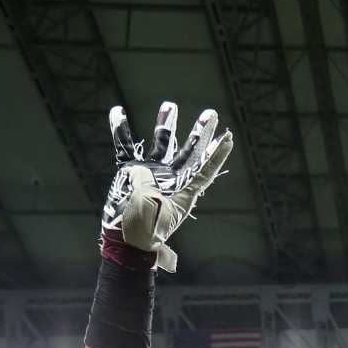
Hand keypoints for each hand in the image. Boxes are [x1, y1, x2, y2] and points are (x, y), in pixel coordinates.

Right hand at [101, 99, 233, 272]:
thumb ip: (147, 182)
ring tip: (170, 105)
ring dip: (165, 125)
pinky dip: (120, 131)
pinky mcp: (130, 174)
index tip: (229, 137)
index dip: (216, 154)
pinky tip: (118, 112)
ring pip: (162, 145)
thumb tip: (140, 168)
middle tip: (211, 113)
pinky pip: (124, 148)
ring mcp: (151, 175)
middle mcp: (171, 180)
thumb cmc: (144, 230)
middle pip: (189, 152)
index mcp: (184, 192)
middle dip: (199, 133)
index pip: (205, 170)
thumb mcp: (150, 206)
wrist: (124, 242)